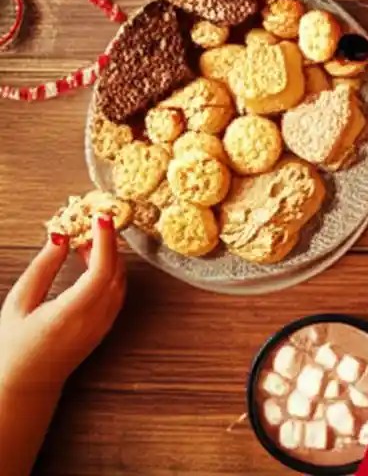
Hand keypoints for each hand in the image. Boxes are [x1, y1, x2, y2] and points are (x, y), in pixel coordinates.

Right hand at [0, 218, 125, 399]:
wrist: (24, 385)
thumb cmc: (14, 346)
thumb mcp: (19, 303)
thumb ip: (43, 268)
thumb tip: (61, 237)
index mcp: (71, 313)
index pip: (101, 271)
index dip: (105, 241)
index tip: (101, 217)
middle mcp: (94, 319)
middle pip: (115, 273)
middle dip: (109, 243)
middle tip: (94, 221)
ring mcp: (102, 325)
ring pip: (119, 282)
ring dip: (110, 257)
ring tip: (87, 240)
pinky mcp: (103, 328)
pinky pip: (116, 293)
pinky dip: (109, 272)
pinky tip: (91, 262)